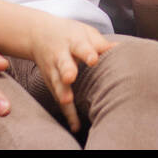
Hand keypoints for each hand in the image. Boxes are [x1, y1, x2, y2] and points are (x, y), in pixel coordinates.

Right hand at [26, 15, 113, 132]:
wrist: (38, 35)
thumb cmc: (70, 34)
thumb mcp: (84, 32)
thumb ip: (99, 43)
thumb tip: (119, 50)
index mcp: (73, 41)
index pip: (81, 46)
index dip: (87, 53)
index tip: (94, 59)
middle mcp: (60, 56)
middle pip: (63, 63)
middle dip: (67, 70)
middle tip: (70, 77)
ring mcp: (53, 70)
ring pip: (56, 82)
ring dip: (62, 92)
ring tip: (67, 101)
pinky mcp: (50, 83)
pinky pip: (58, 98)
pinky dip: (66, 112)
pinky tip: (75, 125)